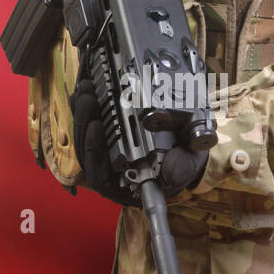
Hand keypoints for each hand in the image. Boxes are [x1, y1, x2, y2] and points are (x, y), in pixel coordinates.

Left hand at [69, 79, 206, 205]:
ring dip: (82, 112)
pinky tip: (81, 92)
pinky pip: (84, 126)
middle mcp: (114, 172)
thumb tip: (170, 174)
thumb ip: (184, 166)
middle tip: (89, 100)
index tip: (96, 127)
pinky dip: (80, 109)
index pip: (101, 178)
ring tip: (86, 91)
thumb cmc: (185, 155)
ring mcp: (106, 153)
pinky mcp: (102, 137)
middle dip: (84, 122)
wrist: (188, 144)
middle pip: (86, 151)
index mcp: (131, 183)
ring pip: (83, 137)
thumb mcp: (192, 158)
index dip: (93, 153)